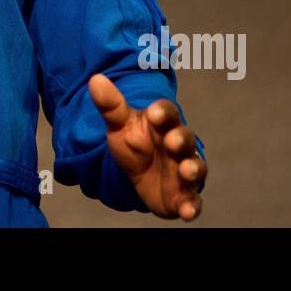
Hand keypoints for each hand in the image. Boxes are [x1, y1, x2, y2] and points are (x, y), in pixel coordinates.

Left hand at [88, 73, 205, 220]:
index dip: (162, 112)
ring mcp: (184, 170)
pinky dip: (192, 206)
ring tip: (187, 171)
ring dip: (193, 169)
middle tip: (172, 141)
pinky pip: (193, 201)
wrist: (141, 173)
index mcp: (163, 124)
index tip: (153, 113)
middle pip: (185, 138)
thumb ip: (110, 105)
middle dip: (180, 139)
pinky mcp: (184, 196)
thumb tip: (95, 79)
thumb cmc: (134, 142)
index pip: (167, 113)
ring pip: (195, 167)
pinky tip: (187, 212)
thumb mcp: (119, 124)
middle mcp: (179, 145)